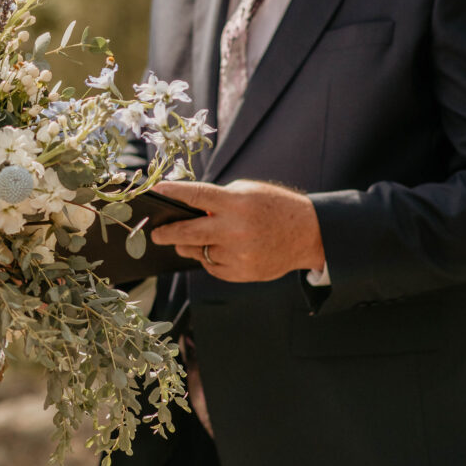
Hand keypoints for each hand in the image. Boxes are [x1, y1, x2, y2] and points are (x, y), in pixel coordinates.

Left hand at [150, 180, 325, 282]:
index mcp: (236, 203)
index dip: (172, 193)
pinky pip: (212, 267)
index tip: (156, 192)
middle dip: (166, 233)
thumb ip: (218, 200)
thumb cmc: (275, 208)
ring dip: (189, 246)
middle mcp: (234, 229)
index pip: (195, 196)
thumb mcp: (248, 192)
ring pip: (198, 252)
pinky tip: (217, 250)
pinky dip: (210, 258)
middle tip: (156, 233)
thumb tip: (187, 211)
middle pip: (186, 233)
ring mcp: (238, 254)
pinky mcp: (241, 273)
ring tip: (189, 240)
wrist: (309, 234)